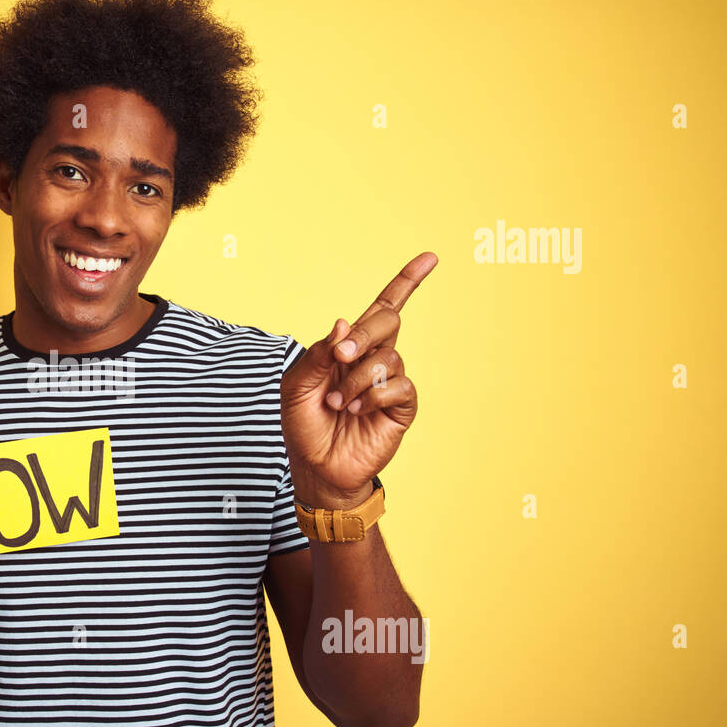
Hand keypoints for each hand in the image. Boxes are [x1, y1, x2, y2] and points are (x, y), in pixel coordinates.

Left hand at [280, 251, 436, 508]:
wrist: (317, 468)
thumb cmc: (304, 426)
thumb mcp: (296, 385)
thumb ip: (317, 353)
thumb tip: (342, 322)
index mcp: (349, 348)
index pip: (382, 308)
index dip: (406, 282)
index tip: (430, 258)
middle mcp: (373, 359)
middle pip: (386, 321)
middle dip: (364, 334)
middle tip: (341, 358)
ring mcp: (389, 382)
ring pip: (388, 357)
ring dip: (357, 380)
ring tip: (338, 404)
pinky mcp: (401, 406)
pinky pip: (400, 385)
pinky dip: (374, 395)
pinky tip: (357, 411)